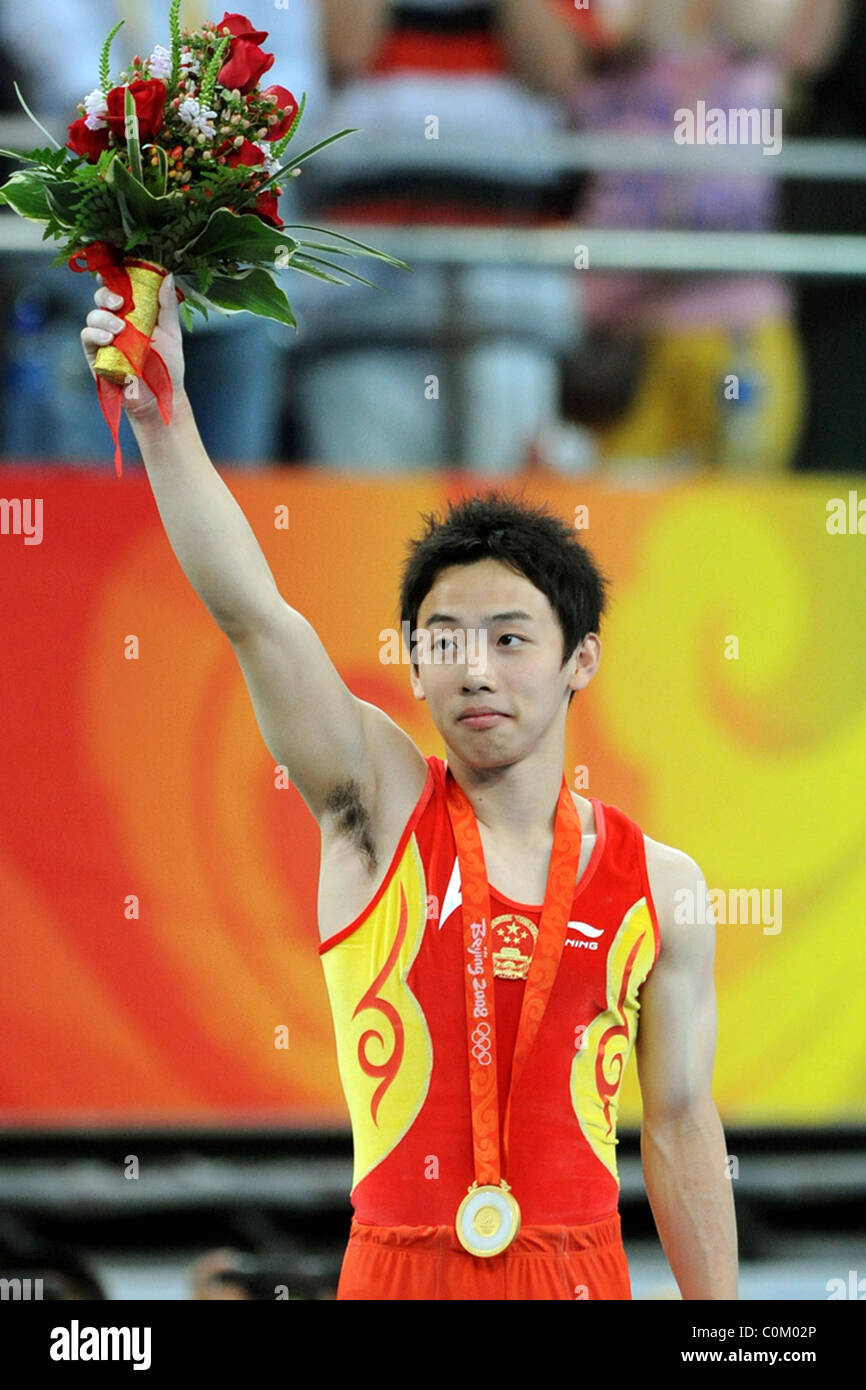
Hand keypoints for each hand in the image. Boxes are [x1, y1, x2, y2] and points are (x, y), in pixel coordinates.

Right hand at [80, 270, 185, 418]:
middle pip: (102, 296)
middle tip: (120, 303)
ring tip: (120, 330)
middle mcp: (117, 320)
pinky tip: (109, 339)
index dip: (115, 275)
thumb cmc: (168, 366)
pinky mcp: (94, 353)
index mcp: (134, 312)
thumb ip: (167, 306)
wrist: (160, 397)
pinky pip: (87, 335)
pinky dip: (96, 334)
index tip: (118, 268)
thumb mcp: (172, 333)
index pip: (119, 287)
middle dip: (107, 294)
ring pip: (93, 315)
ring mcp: (104, 336)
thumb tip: (167, 276)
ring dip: (104, 317)